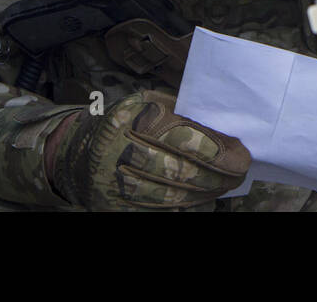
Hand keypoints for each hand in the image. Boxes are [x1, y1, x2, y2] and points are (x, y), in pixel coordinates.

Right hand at [47, 90, 249, 209]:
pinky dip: (186, 208)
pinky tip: (205, 200)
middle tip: (240, 171)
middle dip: (218, 172)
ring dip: (206, 192)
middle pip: (180, 167)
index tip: (241, 153)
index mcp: (130, 117)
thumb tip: (225, 128)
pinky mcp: (113, 206)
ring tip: (226, 185)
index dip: (217, 148)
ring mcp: (114, 181)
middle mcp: (119, 149)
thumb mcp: (146, 105)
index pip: (183, 135)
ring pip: (171, 193)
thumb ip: (180, 112)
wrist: (75, 152)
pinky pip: (157, 211)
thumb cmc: (124, 124)